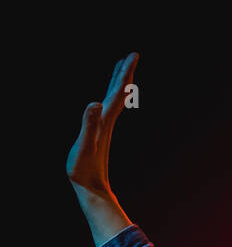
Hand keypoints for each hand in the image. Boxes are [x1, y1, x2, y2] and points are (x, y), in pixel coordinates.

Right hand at [67, 52, 138, 196]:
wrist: (91, 190)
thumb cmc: (84, 171)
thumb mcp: (83, 146)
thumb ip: (89, 124)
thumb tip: (96, 103)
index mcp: (105, 121)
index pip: (117, 92)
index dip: (124, 73)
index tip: (133, 56)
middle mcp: (107, 122)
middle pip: (119, 94)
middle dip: (125, 73)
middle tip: (132, 55)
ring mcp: (104, 128)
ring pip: (114, 101)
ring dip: (118, 84)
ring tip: (120, 70)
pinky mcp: (99, 134)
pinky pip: (107, 110)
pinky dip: (110, 98)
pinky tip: (107, 99)